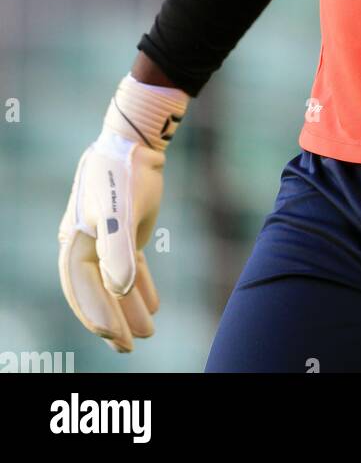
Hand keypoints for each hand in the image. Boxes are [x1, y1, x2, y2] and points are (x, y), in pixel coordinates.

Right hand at [57, 74, 187, 352]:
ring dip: (129, 309)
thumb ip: (117, 251)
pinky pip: (130, 267)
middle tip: (130, 347)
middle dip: (113, 321)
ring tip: (148, 333)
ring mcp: (106, 240)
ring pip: (116, 283)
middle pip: (98, 293)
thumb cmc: (122, 175)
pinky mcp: (126, 232)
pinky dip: (141, 287)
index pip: (83, 291)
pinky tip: (154, 305)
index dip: (98, 316)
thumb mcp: (119, 212)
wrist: (137, 144)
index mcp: (75, 244)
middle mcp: (87, 246)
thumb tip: (120, 291)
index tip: (116, 337)